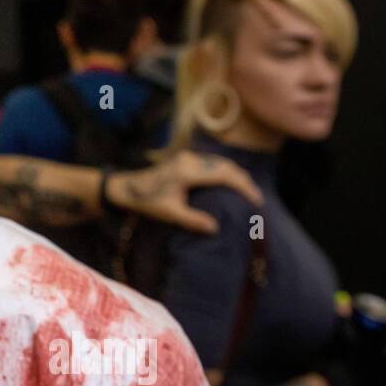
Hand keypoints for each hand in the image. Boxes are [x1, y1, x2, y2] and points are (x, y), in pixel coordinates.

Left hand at [107, 151, 262, 233]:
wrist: (129, 188)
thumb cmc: (149, 202)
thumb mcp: (170, 213)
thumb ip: (192, 220)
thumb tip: (216, 228)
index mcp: (188, 172)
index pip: (224, 174)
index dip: (243, 186)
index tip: (256, 201)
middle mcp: (190, 160)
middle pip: (226, 166)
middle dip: (244, 181)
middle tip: (257, 200)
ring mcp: (189, 157)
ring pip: (221, 163)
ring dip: (236, 176)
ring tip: (249, 193)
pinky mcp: (187, 159)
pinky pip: (213, 163)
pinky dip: (226, 172)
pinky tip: (233, 185)